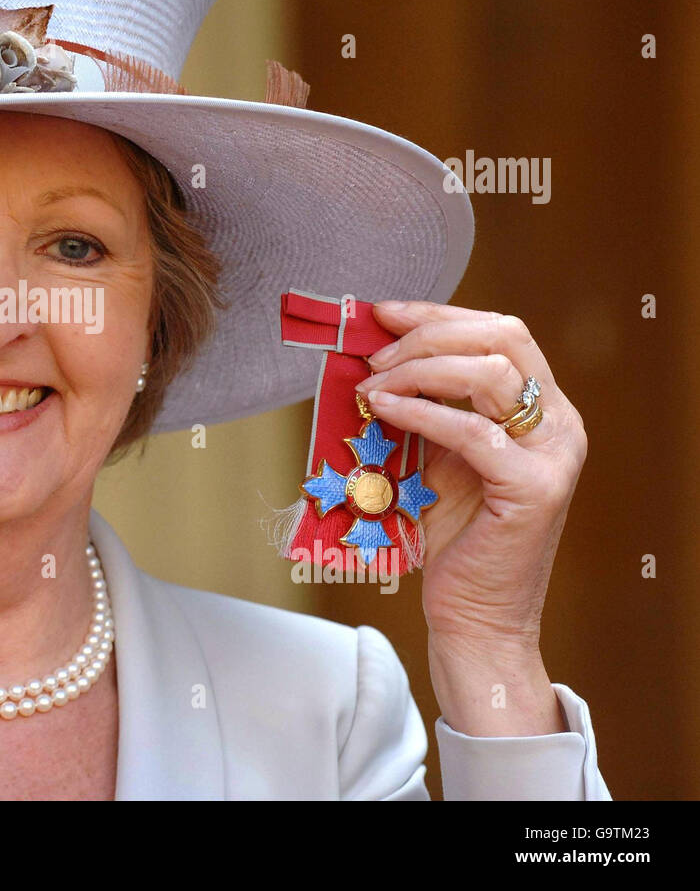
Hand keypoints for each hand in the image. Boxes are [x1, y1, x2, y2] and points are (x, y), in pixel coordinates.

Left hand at [354, 301, 587, 733]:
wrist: (474, 615)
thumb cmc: (451, 535)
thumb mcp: (435, 453)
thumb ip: (422, 405)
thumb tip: (368, 357)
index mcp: (541, 408)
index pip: (498, 331)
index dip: (437, 313)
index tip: (381, 312)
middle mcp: (559, 423)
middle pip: (502, 336)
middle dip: (427, 333)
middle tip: (373, 352)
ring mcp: (552, 455)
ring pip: (489, 372)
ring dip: (418, 368)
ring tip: (371, 384)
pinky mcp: (533, 489)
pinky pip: (471, 431)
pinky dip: (419, 412)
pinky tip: (382, 409)